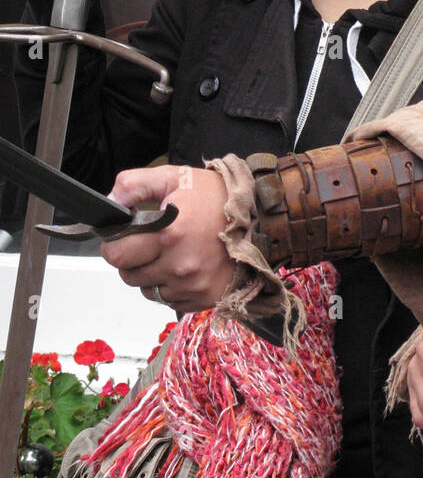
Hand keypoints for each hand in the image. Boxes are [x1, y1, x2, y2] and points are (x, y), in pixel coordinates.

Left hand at [99, 164, 232, 312]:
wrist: (258, 215)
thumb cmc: (215, 195)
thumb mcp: (173, 177)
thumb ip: (133, 185)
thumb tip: (109, 203)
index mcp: (169, 234)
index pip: (116, 256)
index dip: (115, 244)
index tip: (125, 237)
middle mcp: (180, 265)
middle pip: (130, 276)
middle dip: (134, 260)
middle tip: (152, 242)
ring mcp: (193, 285)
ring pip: (149, 291)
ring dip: (154, 275)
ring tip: (173, 253)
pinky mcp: (204, 298)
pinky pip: (171, 300)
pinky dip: (173, 287)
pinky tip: (187, 266)